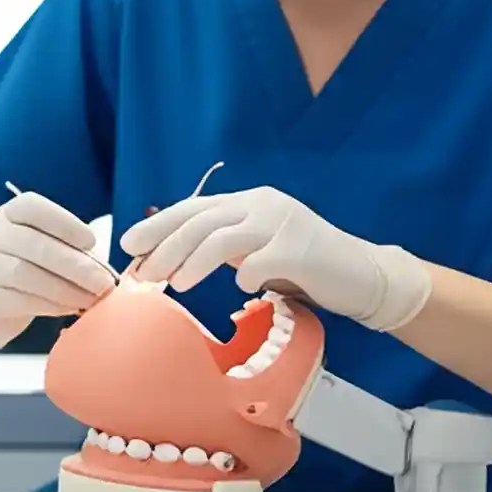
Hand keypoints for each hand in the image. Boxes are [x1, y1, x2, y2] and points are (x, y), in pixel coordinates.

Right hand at [0, 192, 115, 349]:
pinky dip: (52, 305)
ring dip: (66, 288)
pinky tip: (70, 308)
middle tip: (104, 282)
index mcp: (6, 215)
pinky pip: (21, 301)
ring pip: (26, 274)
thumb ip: (68, 247)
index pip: (31, 207)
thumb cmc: (22, 275)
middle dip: (75, 263)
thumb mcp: (40, 250)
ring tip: (92, 298)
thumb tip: (104, 253)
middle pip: (33, 244)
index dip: (64, 222)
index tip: (92, 242)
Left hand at [119, 187, 431, 331]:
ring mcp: (284, 223)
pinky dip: (246, 274)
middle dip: (166, 247)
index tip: (128, 244)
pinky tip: (240, 289)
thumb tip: (164, 258)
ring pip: (224, 237)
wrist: (362, 275)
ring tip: (174, 283)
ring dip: (194, 261)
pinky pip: (263, 260)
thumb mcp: (254, 248)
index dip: (158, 225)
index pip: (193, 208)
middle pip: (202, 221)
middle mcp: (263, 204)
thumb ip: (219, 245)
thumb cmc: (300, 267)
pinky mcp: (303, 248)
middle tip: (142, 272)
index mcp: (248, 202)